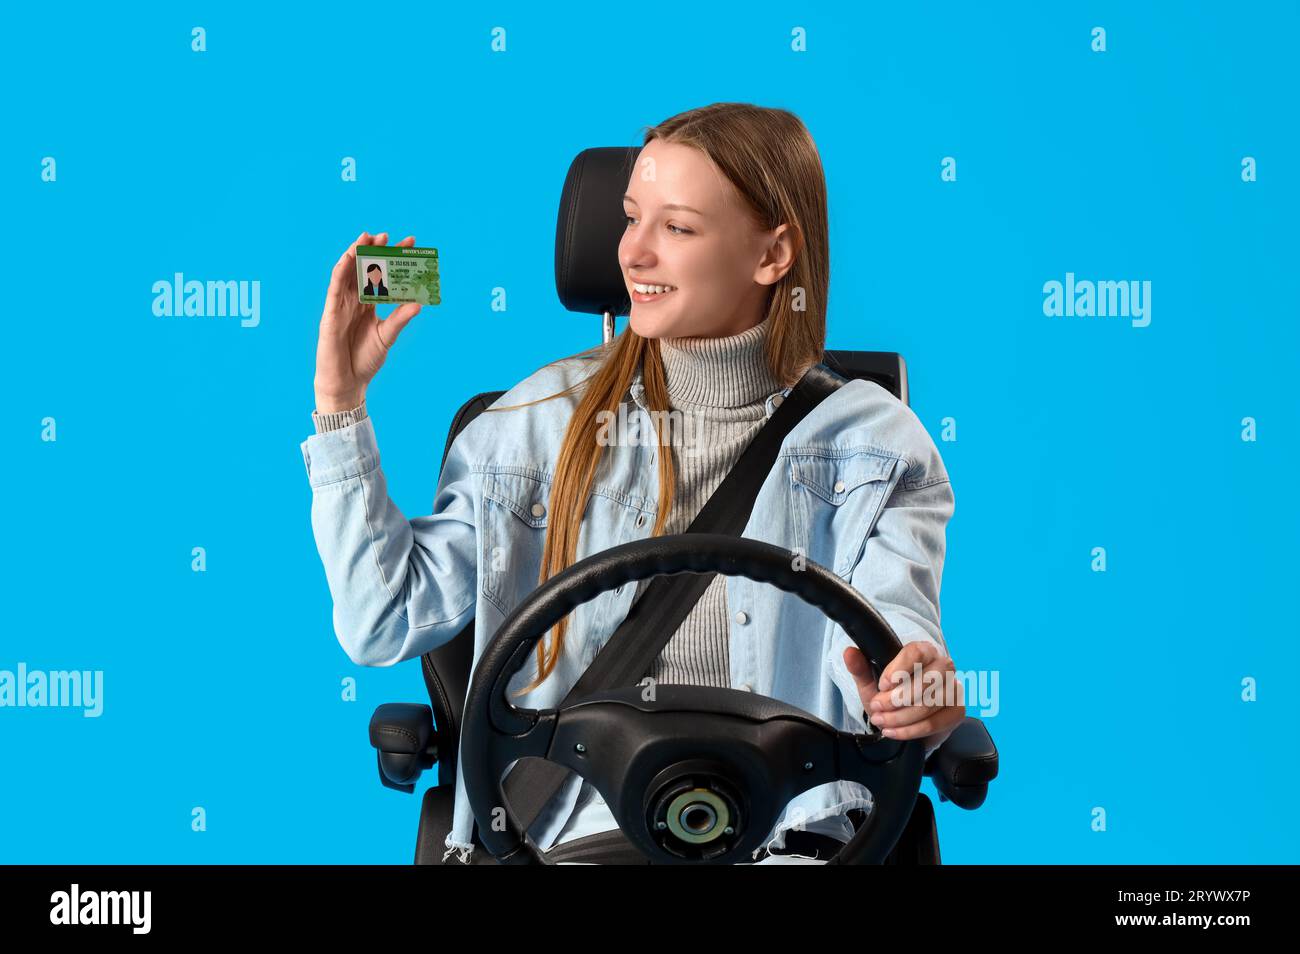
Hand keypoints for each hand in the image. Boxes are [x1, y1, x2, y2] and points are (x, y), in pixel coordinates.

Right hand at [313, 230, 422, 411]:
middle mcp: (354, 301)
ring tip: (368, 238)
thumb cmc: (364, 360)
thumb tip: (419, 303)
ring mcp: (340, 305)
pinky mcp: (330, 313)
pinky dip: (341, 271)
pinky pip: (334, 288)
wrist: (348, 382)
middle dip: (375, 251)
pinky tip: (349, 257)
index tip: (410, 245)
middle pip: (364, 270)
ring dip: (356, 254)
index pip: (382, 277)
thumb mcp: (387, 335)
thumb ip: (400, 318)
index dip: (394, 260)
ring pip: (347, 273)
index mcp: (368, 305)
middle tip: (389, 236)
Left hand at [843, 641, 963, 749]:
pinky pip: (936, 722)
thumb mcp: (870, 683)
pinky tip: (895, 732)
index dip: (898, 670)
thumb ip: (860, 668)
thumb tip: (848, 653)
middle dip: (896, 699)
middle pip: (927, 680)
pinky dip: (911, 730)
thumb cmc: (889, 696)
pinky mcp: (957, 710)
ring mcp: (954, 688)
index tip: (882, 685)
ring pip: (930, 704)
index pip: (917, 652)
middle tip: (877, 709)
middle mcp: (943, 665)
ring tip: (882, 721)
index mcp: (923, 651)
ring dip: (900, 717)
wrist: (903, 720)